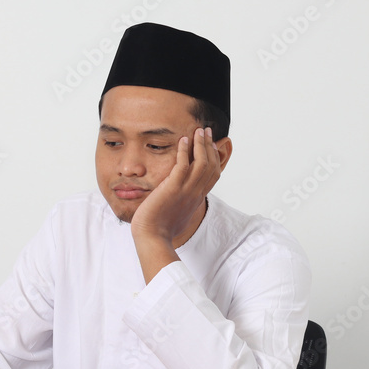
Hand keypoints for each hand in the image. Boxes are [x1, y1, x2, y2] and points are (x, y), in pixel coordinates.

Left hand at [130, 127, 221, 245]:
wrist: (153, 238)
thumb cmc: (160, 230)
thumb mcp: (177, 215)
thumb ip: (180, 204)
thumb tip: (177, 202)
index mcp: (197, 199)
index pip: (213, 175)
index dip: (215, 158)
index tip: (211, 145)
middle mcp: (195, 193)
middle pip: (211, 165)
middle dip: (210, 146)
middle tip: (206, 131)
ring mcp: (185, 190)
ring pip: (201, 162)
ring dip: (200, 144)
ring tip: (198, 130)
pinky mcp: (172, 188)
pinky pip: (183, 165)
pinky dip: (184, 151)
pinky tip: (183, 140)